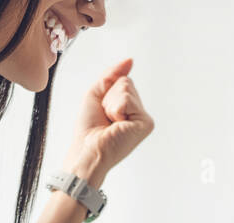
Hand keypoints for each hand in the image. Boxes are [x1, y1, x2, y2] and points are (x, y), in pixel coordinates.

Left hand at [64, 58, 153, 181]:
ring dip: (111, 104)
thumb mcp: (97, 93)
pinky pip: (127, 99)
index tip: (103, 113)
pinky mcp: (146, 124)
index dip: (106, 93)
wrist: (87, 150)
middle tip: (106, 119)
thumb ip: (113, 75)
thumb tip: (129, 61)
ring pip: (126, 88)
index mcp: (129, 108)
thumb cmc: (89, 129)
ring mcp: (144, 119)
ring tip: (110, 123)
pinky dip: (116, 109)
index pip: (123, 81)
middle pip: (125, 82)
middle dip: (109, 97)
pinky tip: (116, 125)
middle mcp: (139, 113)